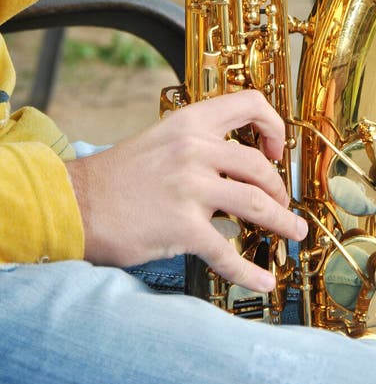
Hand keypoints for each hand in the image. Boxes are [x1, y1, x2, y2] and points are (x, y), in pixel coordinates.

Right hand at [66, 91, 307, 291]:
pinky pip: (227, 251)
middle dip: (280, 189)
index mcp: (191, 123)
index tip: (275, 148)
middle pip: (260, 165)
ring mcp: (190, 187)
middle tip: (283, 204)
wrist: (75, 203)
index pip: (249, 104)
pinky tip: (262, 280)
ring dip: (282, 221)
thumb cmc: (116, 177)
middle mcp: (194, 149)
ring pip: (257, 204)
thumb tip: (237, 163)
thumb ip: (198, 144)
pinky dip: (249, 270)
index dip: (273, 124)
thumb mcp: (160, 140)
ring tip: (293, 232)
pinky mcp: (183, 226)